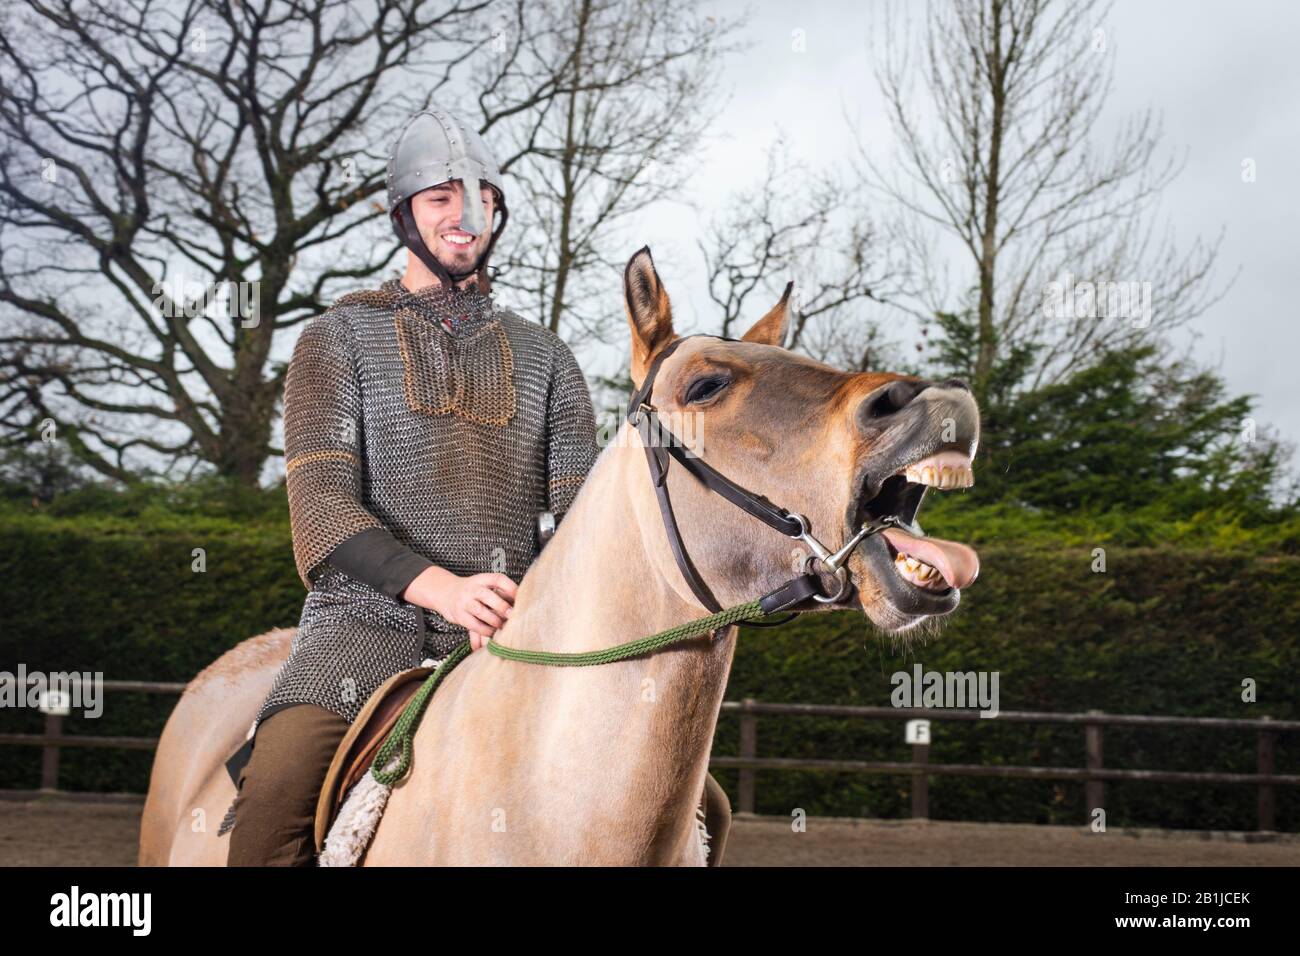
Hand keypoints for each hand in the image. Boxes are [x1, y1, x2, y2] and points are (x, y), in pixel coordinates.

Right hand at [403, 566, 517, 650]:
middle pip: (487, 595)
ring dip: (494, 620)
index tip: (519, 597)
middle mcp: (472, 588)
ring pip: (480, 611)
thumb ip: (499, 594)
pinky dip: (485, 630)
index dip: (510, 587)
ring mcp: (464, 601)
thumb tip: (521, 604)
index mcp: (482, 579)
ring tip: (503, 626)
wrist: (446, 593)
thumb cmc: (472, 593)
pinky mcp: (459, 615)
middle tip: (512, 615)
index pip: (497, 579)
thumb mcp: (484, 586)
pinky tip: (493, 633)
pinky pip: (473, 624)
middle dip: (501, 606)